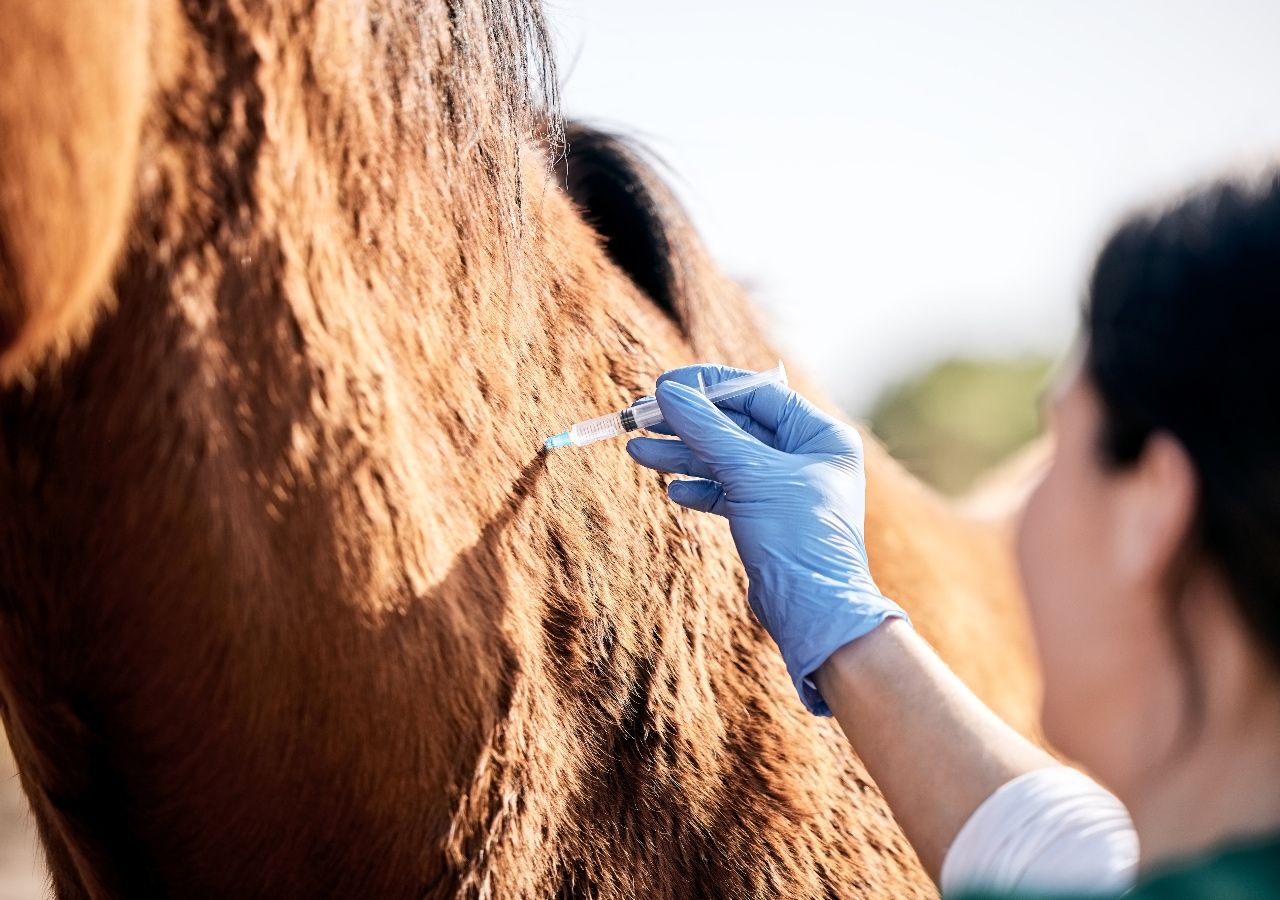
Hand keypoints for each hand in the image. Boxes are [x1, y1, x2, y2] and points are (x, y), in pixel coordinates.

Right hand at [627, 364, 908, 714]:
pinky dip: (700, 489)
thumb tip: (668, 392)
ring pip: (725, 460)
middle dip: (687, 424)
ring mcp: (786, 490)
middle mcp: (806, 458)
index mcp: (820, 435)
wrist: (814, 612)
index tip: (664, 386)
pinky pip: (727, 492)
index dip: (708, 388)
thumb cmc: (798, 537)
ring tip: (637, 450)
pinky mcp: (767, 520)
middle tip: (640, 418)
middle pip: (735, 427)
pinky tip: (674, 491)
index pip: (757, 394)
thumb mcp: (750, 473)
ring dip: (683, 455)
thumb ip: (708, 429)